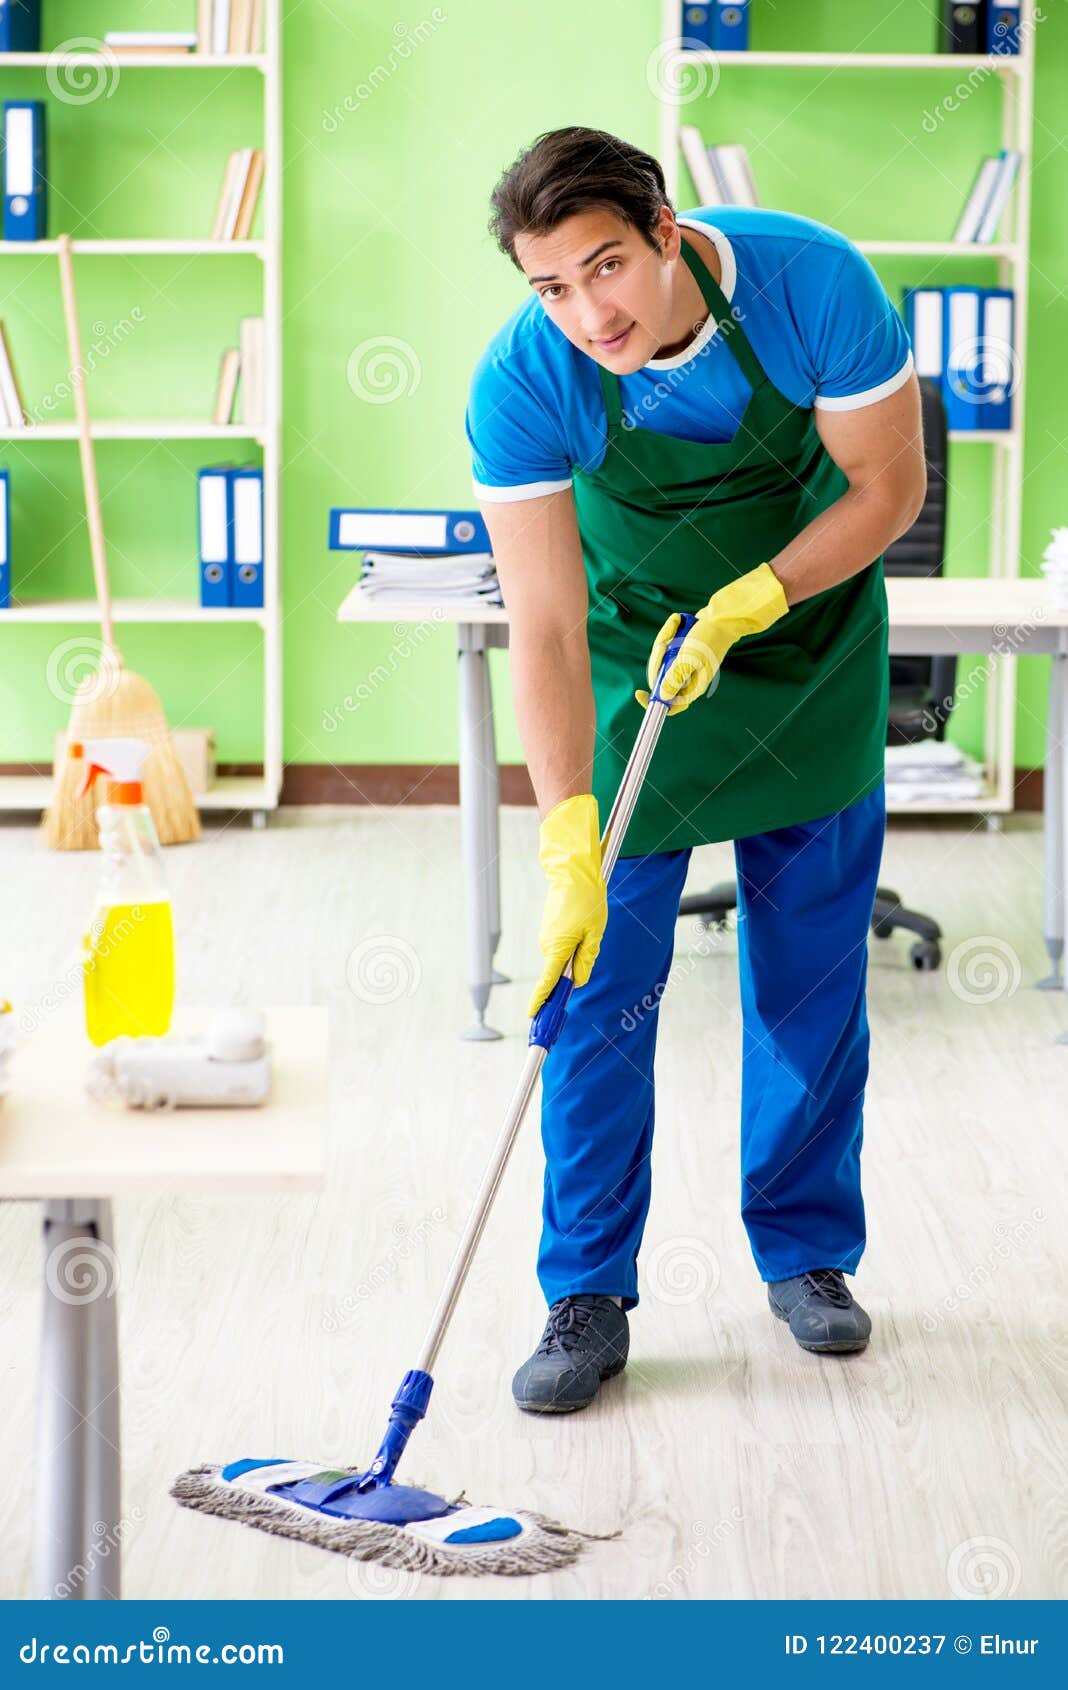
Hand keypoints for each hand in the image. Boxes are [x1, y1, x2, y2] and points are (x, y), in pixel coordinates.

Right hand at [529, 793, 606, 1016]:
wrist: (573, 871)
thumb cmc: (587, 900)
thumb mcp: (595, 932)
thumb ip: (587, 959)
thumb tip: (578, 981)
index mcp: (557, 948)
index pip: (547, 983)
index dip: (541, 1002)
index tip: (533, 1018)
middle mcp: (547, 945)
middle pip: (558, 973)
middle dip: (572, 973)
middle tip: (590, 945)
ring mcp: (547, 937)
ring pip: (562, 958)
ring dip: (576, 954)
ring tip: (590, 926)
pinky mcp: (550, 930)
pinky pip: (561, 946)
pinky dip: (572, 945)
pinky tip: (583, 923)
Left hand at [635, 562, 788, 715]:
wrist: (720, 617)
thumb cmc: (708, 639)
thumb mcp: (688, 659)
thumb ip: (674, 678)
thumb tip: (662, 696)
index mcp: (693, 687)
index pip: (671, 705)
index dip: (654, 702)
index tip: (639, 693)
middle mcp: (688, 679)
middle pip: (660, 677)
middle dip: (658, 659)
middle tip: (665, 643)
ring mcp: (684, 665)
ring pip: (661, 660)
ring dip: (664, 641)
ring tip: (675, 626)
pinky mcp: (681, 653)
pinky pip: (666, 647)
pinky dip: (668, 634)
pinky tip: (676, 623)